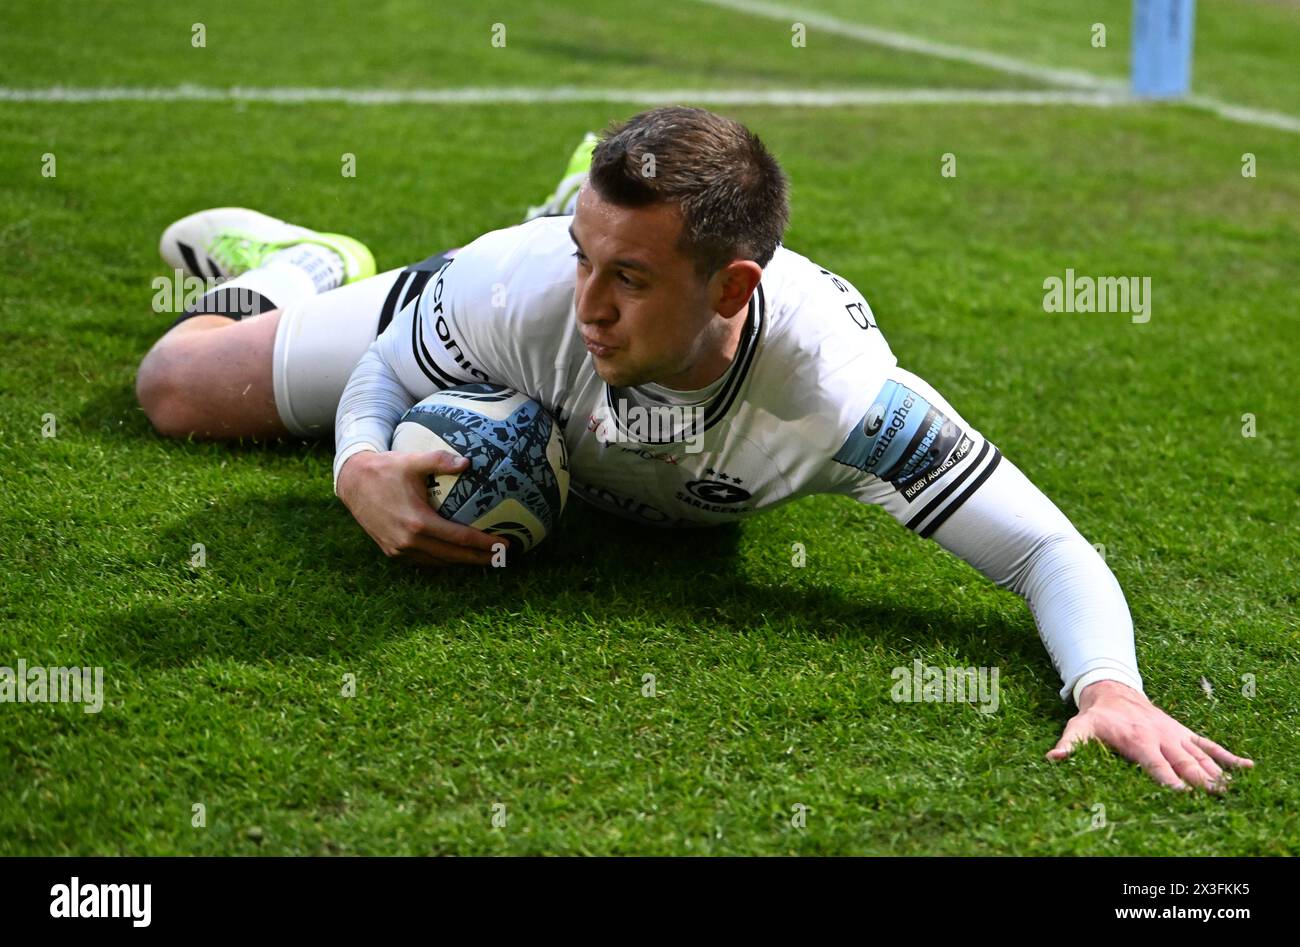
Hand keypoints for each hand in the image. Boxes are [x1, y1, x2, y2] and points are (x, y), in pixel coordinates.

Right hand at [336, 449, 498, 566]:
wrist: (352, 483)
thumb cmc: (385, 470)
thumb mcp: (412, 461)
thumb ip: (441, 460)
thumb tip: (468, 462)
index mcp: (418, 523)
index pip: (460, 539)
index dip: (484, 544)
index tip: (505, 544)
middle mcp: (409, 542)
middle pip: (454, 557)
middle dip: (480, 558)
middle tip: (503, 557)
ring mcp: (399, 550)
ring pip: (439, 562)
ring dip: (463, 562)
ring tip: (484, 557)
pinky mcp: (393, 552)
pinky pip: (425, 561)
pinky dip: (443, 559)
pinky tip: (457, 554)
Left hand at [1047, 680, 1253, 792]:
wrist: (1113, 689)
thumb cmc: (1096, 716)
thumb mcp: (1079, 727)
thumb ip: (1069, 744)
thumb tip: (1052, 758)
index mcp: (1138, 741)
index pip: (1156, 766)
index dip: (1168, 780)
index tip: (1180, 795)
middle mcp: (1161, 738)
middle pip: (1184, 764)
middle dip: (1199, 782)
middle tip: (1214, 798)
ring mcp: (1176, 736)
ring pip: (1201, 757)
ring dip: (1216, 774)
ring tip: (1230, 791)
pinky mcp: (1184, 733)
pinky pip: (1209, 745)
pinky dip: (1228, 756)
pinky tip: (1248, 767)